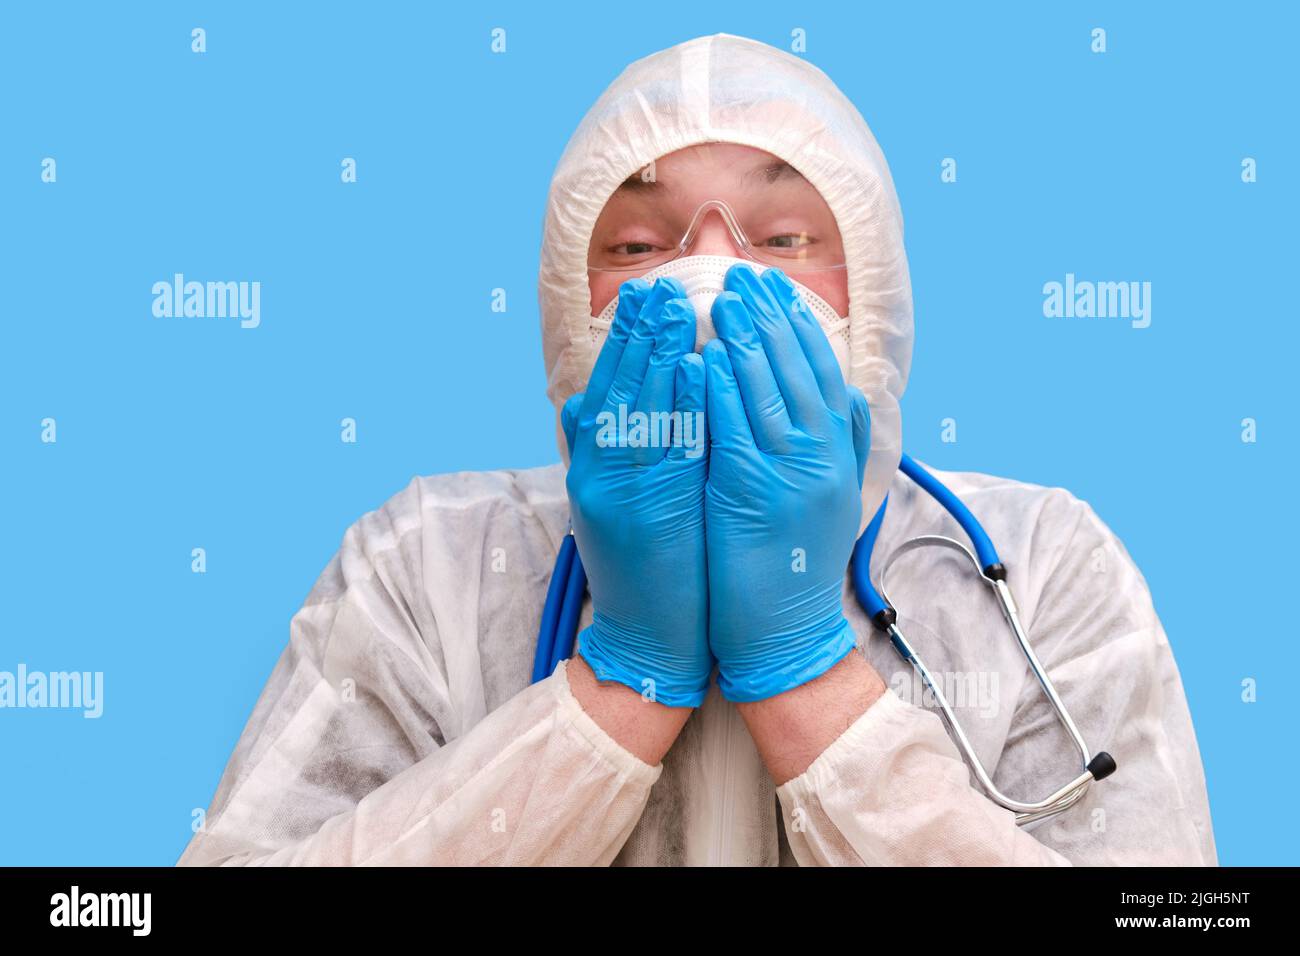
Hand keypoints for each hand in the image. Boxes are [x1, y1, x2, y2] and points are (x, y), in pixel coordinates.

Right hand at [561, 276, 712, 707]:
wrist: (646, 642)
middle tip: (660, 286)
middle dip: (639, 335)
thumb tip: (584, 402)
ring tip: (677, 309)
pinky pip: (666, 451)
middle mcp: (597, 475)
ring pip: (637, 410)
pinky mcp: (644, 517)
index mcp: (591, 468)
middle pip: (618, 390)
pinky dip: (679, 406)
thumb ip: (603, 451)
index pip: (608, 390)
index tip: (648, 297)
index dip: (626, 341)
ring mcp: (618, 495)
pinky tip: (694, 370)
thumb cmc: (643, 571)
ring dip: (657, 355)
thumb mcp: (611, 504)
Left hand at [702, 264, 870, 701]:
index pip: (822, 372)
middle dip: (771, 318)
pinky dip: (727, 391)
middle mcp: (825, 458)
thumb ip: (845, 444)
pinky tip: (711, 357)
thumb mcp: (833, 498)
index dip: (799, 326)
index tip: (776, 289)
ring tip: (724, 299)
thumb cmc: (796, 566)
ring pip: (771, 392)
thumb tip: (853, 395)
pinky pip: (740, 432)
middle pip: (799, 371)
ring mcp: (795, 476)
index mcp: (840, 454)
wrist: (786, 636)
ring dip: (748, 340)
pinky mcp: (758, 497)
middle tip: (745, 275)